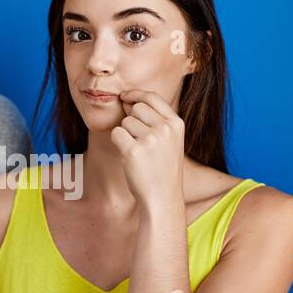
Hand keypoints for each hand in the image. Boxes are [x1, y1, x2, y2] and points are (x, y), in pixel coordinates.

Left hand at [110, 89, 184, 207]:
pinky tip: (129, 157)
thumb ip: (156, 119)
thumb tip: (129, 101)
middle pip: (136, 108)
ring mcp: (150, 139)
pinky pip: (116, 134)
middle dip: (131, 119)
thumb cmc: (162, 169)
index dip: (136, 94)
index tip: (125, 97)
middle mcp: (165, 129)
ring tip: (138, 152)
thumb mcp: (170, 141)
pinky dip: (118, 143)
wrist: (162, 198)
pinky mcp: (134, 151)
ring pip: (125, 122)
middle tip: (137, 140)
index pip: (152, 97)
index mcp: (176, 124)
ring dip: (125, 134)